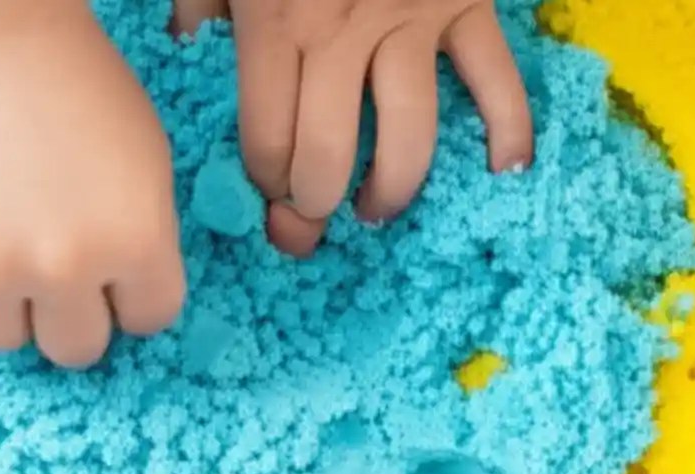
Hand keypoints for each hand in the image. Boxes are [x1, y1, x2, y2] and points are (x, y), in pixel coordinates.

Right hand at [0, 3, 184, 367]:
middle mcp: (64, 271)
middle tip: (52, 276)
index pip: (149, 319)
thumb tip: (122, 296)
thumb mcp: (144, 161)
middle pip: (75, 351)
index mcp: (136, 245)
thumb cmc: (73, 82)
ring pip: (2, 336)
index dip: (131, 296)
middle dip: (69, 318)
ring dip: (2, 298)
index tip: (113, 277)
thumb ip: (138, 236)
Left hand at [229, 0, 534, 255]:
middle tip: (307, 230)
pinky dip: (509, 125)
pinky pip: (495, 77)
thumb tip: (185, 37)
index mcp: (275, 22)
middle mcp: (341, 35)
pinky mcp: (465, 5)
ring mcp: (410, 23)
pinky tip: (506, 168)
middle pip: (329, 153)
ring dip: (391, 189)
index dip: (266, 186)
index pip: (269, 136)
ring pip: (407, 134)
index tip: (266, 206)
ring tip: (375, 210)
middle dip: (313, 208)